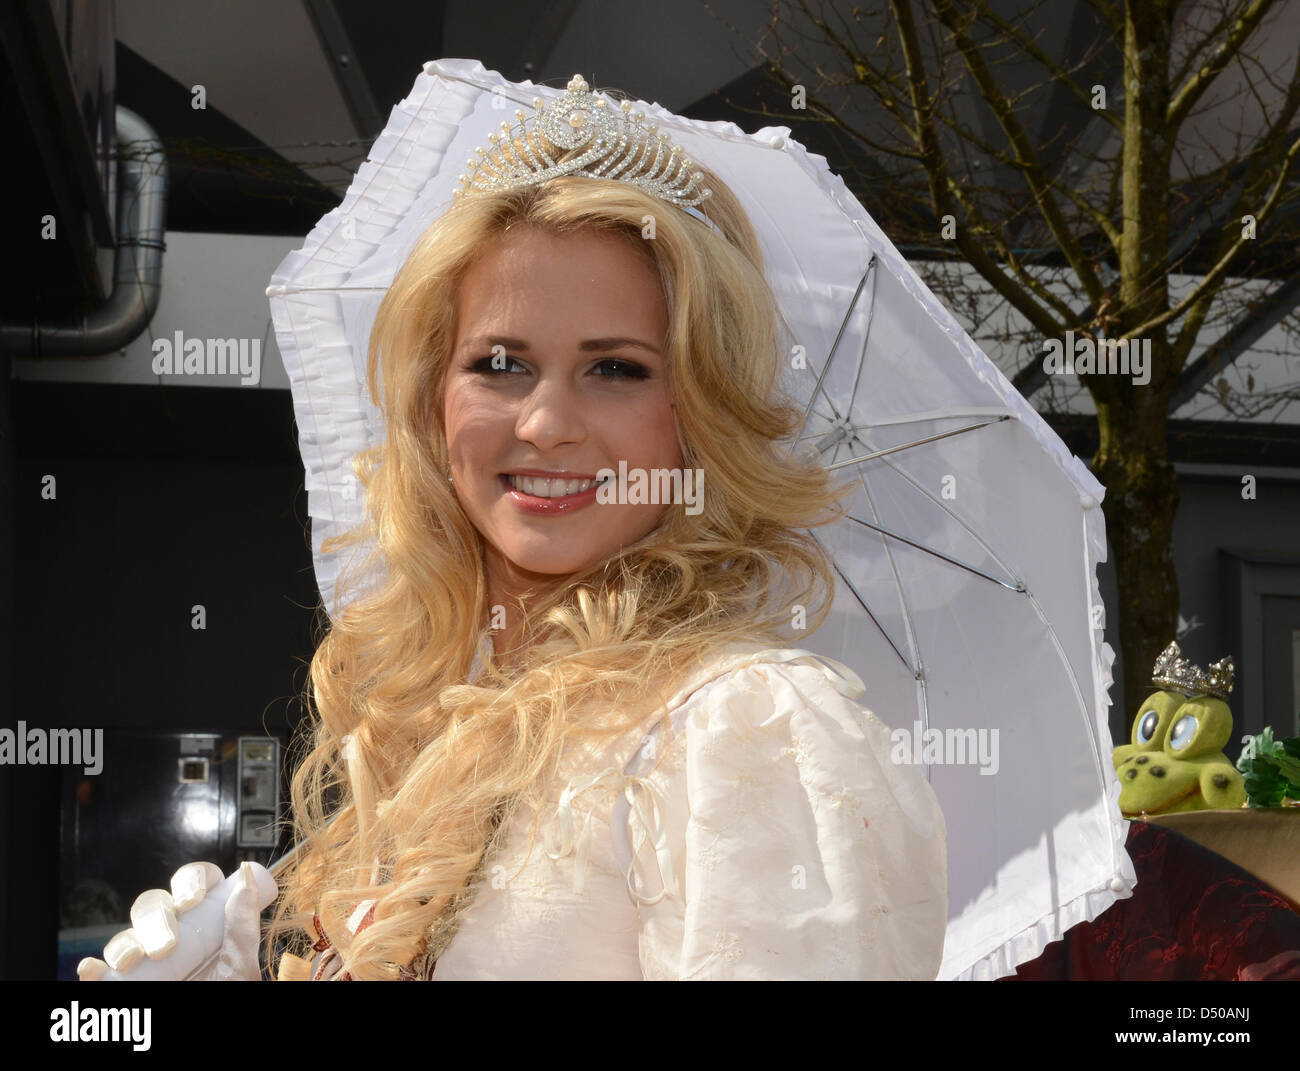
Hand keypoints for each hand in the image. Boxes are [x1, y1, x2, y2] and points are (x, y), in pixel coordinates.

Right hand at [77, 861, 275, 980]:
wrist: (214, 1045)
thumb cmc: (228, 995)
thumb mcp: (241, 965)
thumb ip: (242, 926)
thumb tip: (246, 876)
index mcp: (205, 921)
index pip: (193, 884)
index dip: (190, 880)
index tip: (193, 899)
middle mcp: (174, 934)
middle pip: (156, 905)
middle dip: (157, 919)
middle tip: (167, 946)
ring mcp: (146, 959)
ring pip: (127, 935)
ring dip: (126, 944)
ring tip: (133, 960)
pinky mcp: (124, 982)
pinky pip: (102, 970)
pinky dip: (95, 968)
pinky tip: (93, 969)